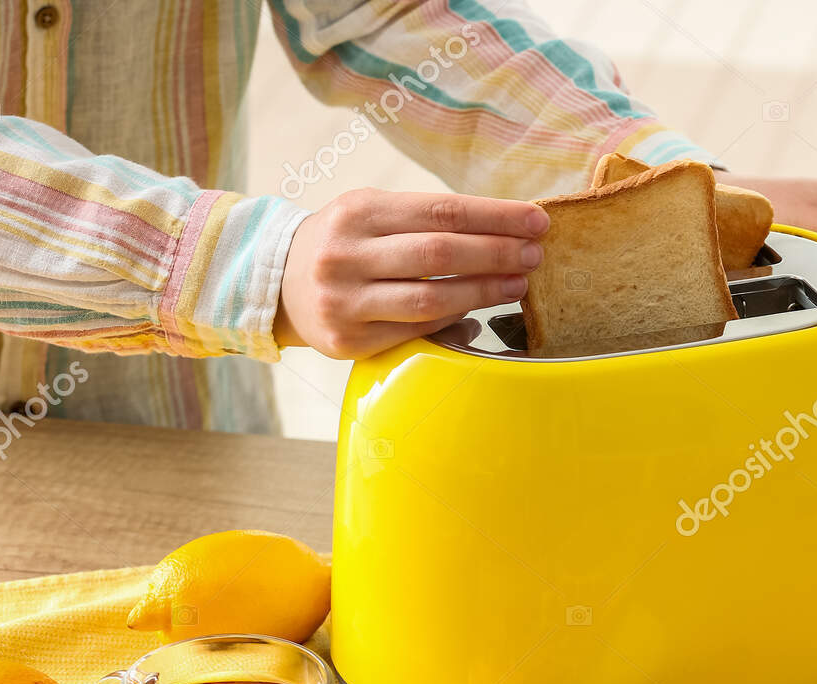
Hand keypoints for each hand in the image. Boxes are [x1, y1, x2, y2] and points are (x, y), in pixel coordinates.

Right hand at [273, 188, 548, 358]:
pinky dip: (455, 319)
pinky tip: (480, 310)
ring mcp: (345, 300)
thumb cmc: (347, 244)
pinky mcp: (349, 340)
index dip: (496, 217)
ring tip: (518, 284)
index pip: (442, 210)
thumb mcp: (372, 214)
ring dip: (484, 292)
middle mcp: (347, 253)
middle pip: (440, 253)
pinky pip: (416, 330)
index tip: (536, 221)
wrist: (279, 283)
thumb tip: (504, 231)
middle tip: (536, 254)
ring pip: (431, 299)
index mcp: (359, 211)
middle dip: (497, 253)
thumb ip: (425, 219)